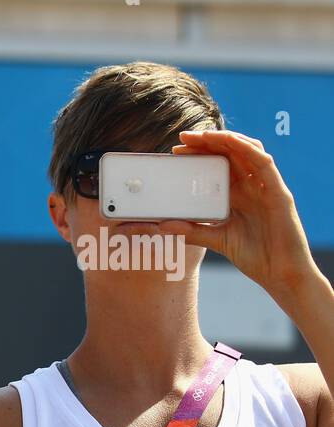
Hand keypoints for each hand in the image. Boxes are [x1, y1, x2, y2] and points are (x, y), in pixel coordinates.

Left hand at [158, 129, 324, 311]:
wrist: (279, 274)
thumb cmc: (254, 256)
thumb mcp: (216, 240)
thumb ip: (192, 231)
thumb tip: (162, 225)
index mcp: (239, 195)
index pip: (219, 166)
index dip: (199, 155)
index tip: (176, 152)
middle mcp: (253, 186)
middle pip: (231, 154)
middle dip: (207, 142)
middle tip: (183, 138)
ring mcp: (267, 187)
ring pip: (247, 151)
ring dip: (224, 139)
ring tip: (201, 135)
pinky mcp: (278, 192)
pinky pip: (263, 163)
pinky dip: (246, 148)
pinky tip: (229, 141)